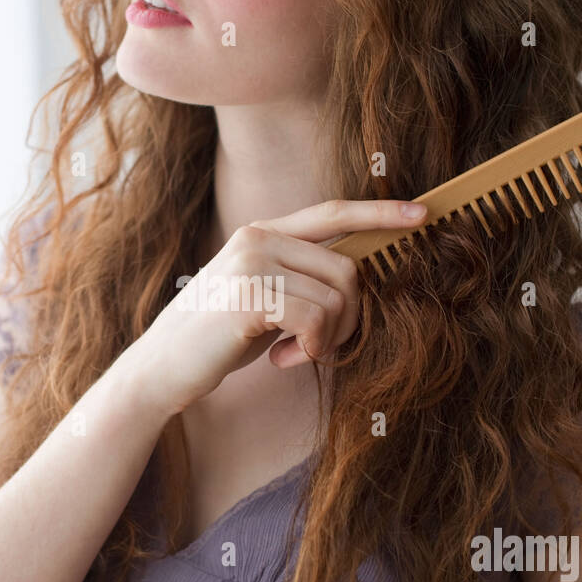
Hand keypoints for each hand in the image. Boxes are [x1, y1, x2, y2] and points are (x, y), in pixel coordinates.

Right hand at [137, 198, 427, 413]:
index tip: (421, 213)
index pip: (332, 213)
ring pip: (338, 298)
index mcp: (263, 233)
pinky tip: (280, 360)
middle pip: (348, 269)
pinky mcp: (250, 295)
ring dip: (328, 339)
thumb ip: (298, 279)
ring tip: (292, 353)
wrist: (161, 368)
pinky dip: (311, 349)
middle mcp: (258, 237)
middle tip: (319, 347)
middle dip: (349, 318)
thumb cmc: (216, 338)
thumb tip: (355, 283)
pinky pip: (317, 320)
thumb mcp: (261, 297)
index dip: (379, 213)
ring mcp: (252, 262)